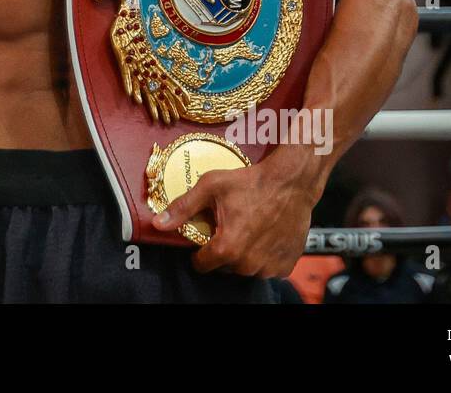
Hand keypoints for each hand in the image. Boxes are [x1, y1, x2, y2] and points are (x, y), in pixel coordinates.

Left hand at [153, 149, 317, 278]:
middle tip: (230, 226)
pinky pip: (268, 269)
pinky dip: (264, 256)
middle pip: (224, 267)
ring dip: (244, 255)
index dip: (199, 251)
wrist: (291, 181)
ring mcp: (269, 267)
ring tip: (248, 229)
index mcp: (227, 248)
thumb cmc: (251, 182)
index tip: (205, 237)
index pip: (201, 265)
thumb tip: (159, 223)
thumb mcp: (211, 187)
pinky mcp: (286, 265)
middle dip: (223, 250)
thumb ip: (183, 207)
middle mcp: (248, 264)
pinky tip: (264, 235)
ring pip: (246, 269)